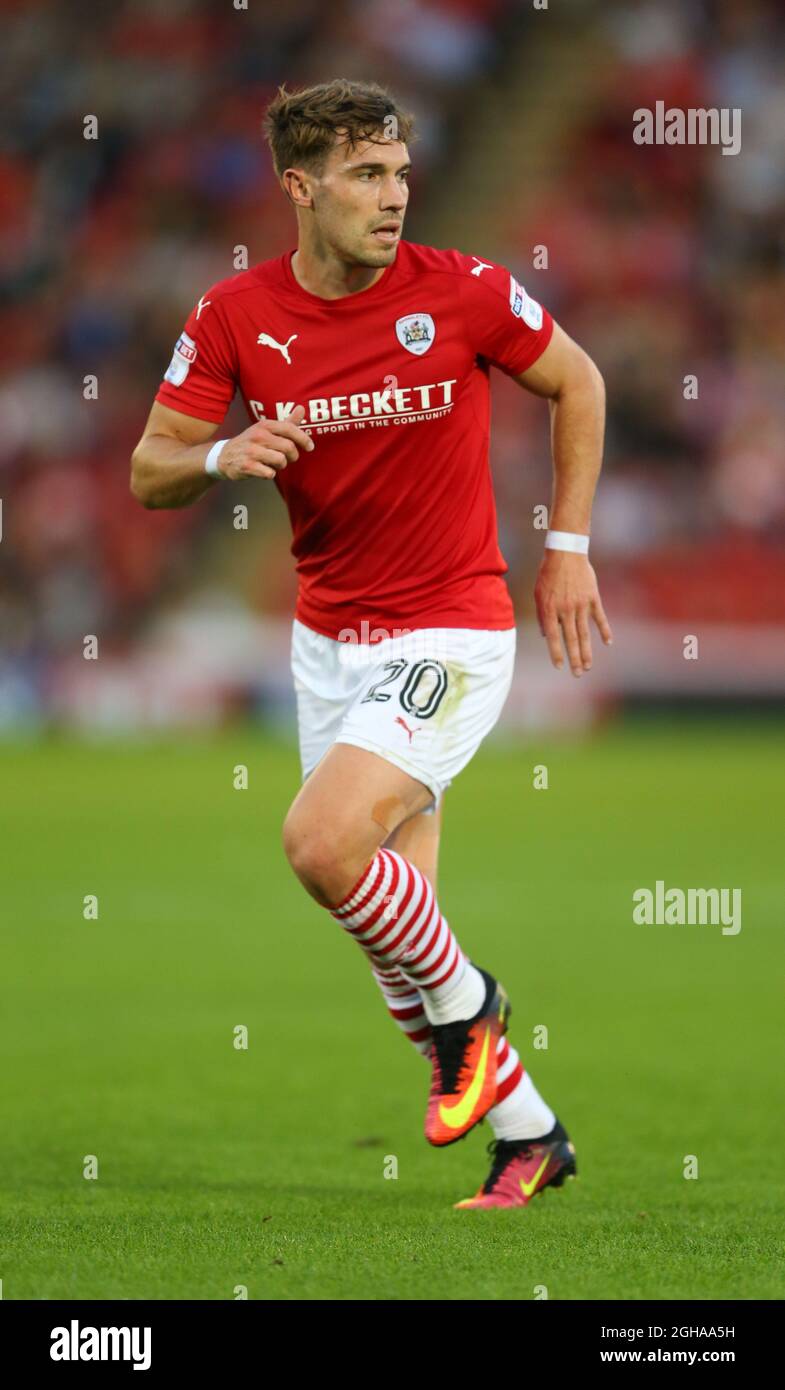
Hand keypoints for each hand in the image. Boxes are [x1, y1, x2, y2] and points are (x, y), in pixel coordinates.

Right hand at [218, 405, 313, 479]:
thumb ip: (286, 422)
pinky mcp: (247, 466)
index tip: (310, 447)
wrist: (224, 456)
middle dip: (293, 456)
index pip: (290, 429)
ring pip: (280, 460)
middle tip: (289, 458)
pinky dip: (270, 474)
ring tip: (275, 463)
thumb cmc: (252, 442)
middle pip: (288, 447)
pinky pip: (269, 473)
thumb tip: (302, 408)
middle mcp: (258, 436)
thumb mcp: (267, 430)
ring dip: (282, 465)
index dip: (303, 439)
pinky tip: (265, 470)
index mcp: (265, 425)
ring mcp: (251, 451)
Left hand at [534, 550, 612, 675]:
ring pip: (585, 633)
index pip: (553, 638)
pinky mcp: (593, 598)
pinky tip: (608, 643)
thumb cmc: (548, 574)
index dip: (556, 654)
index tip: (559, 667)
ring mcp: (581, 605)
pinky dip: (605, 630)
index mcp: (549, 610)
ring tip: (588, 666)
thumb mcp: (538, 595)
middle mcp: (565, 611)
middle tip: (578, 674)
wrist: (565, 554)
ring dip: (587, 651)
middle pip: (571, 640)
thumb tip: (545, 635)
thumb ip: (541, 616)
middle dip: (574, 659)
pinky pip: (599, 617)